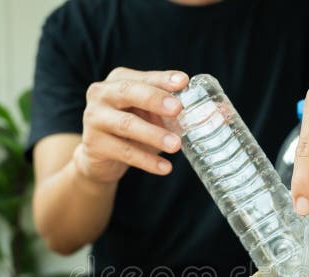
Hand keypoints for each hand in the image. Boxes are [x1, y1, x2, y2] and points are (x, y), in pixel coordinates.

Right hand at [74, 67, 188, 184]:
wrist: (100, 158)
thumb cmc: (131, 130)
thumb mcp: (149, 115)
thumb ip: (171, 109)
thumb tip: (214, 112)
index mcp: (118, 80)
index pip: (143, 77)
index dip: (163, 79)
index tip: (183, 81)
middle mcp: (101, 94)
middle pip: (128, 92)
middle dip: (154, 100)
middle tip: (178, 109)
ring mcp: (94, 118)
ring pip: (127, 124)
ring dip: (154, 135)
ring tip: (176, 145)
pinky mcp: (94, 144)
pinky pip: (125, 152)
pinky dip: (147, 160)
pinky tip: (164, 167)